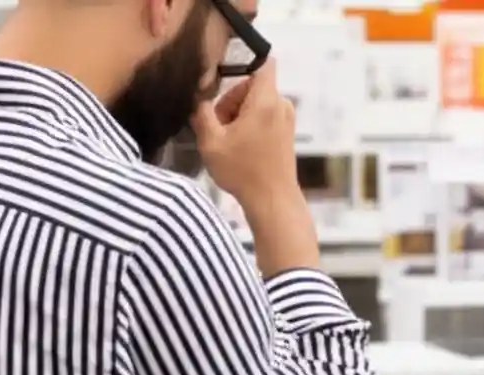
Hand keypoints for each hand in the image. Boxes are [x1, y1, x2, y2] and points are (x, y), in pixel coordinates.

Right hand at [190, 62, 318, 276]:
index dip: (241, 65)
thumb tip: (197, 96)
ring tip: (228, 142)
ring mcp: (286, 119)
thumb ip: (201, 112)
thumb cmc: (244, 173)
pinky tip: (239, 148)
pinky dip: (249, 127)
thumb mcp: (211, 142)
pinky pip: (263, 117)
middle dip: (230, 102)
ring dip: (238, 117)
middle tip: (219, 127)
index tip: (223, 80)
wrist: (273, 201)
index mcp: (265, 101)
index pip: (262, 63)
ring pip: (255, 103)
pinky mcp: (286, 132)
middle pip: (250, 86)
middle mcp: (281, 105)